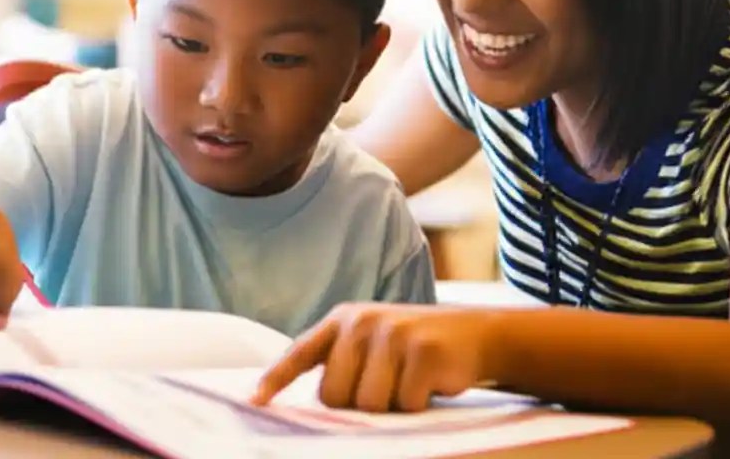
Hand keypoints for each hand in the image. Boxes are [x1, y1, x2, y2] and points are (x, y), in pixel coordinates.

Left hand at [250, 303, 505, 412]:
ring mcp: (392, 334)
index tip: (254, 401)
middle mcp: (361, 322)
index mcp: (342, 321)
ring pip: (369, 404)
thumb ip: (342, 364)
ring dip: (390, 408)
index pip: (299, 353)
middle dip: (356, 406)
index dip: (275, 379)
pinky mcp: (422, 351)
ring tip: (408, 384)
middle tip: (384, 389)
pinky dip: (417, 405)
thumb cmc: (414, 349)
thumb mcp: (372, 344)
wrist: (475, 334)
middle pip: (334, 395)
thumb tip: (316, 408)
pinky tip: (429, 384)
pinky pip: (404, 404)